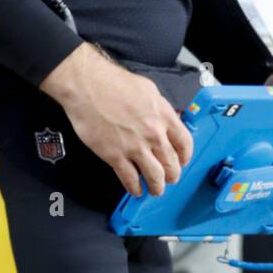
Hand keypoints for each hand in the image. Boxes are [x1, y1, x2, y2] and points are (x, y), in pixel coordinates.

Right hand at [39, 43, 193, 196]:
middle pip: (171, 163)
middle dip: (173, 175)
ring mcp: (134, 147)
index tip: (182, 161)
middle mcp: (153, 134)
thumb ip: (158, 108)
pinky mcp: (115, 156)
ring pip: (155, 176)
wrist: (87, 86)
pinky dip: (135, 188)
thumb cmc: (112, 82)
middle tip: (170, 178)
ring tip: (156, 190)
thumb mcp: (147, 90)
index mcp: (163, 116)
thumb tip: (164, 119)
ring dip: (157, 186)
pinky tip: (135, 190)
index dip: (185, 156)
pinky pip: (130, 179)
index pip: (184, 143)